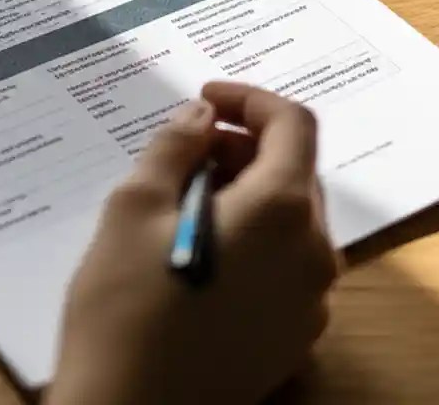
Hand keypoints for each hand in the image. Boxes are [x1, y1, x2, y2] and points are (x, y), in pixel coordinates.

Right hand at [46, 82, 339, 404]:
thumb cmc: (124, 309)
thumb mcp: (134, 208)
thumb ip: (175, 148)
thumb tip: (200, 118)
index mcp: (283, 210)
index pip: (293, 124)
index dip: (250, 99)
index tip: (205, 99)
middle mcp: (314, 253)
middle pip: (296, 172)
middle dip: (245, 148)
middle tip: (185, 150)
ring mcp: (310, 301)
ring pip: (291, 222)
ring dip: (248, 195)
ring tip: (184, 201)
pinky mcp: (295, 338)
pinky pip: (285, 267)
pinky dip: (253, 241)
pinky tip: (201, 253)